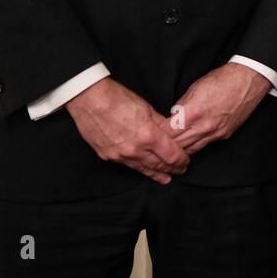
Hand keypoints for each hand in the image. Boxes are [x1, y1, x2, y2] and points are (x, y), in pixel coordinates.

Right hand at [65, 77, 189, 183]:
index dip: (181, 160)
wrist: (89, 100)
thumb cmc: (118, 99)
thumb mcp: (147, 108)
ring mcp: (120, 155)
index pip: (171, 155)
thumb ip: (160, 123)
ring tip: (166, 179)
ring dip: (157, 174)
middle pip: (159, 165)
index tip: (187, 161)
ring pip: (143, 169)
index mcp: (149, 135)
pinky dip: (139, 169)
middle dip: (172, 169)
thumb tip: (172, 132)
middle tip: (181, 171)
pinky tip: (143, 171)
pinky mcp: (108, 156)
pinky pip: (128, 165)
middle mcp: (135, 149)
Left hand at [166, 62, 270, 155]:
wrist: (248, 80)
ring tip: (170, 150)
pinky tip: (188, 146)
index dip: (158, 135)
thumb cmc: (223, 80)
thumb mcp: (194, 88)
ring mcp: (215, 132)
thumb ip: (182, 105)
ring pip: (191, 150)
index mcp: (193, 112)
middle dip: (166, 146)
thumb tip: (174, 115)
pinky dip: (194, 146)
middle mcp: (204, 126)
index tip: (152, 134)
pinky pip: (205, 145)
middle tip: (157, 146)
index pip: (168, 132)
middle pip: (178, 144)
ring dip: (180, 150)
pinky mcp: (224, 135)